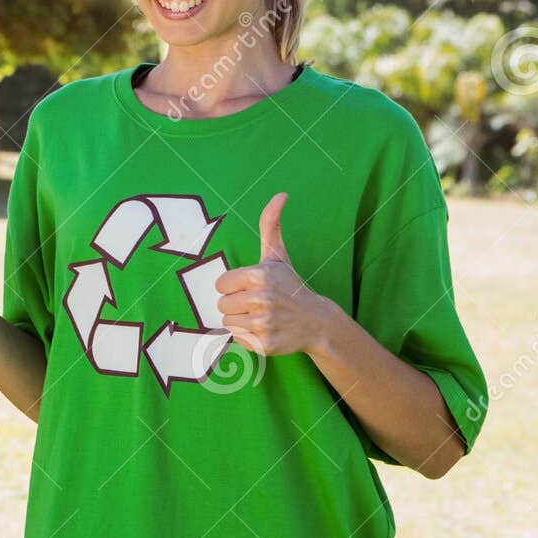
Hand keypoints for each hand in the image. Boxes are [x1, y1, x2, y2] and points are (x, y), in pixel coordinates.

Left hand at [215, 192, 333, 355]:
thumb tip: (281, 194)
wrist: (317, 321)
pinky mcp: (264, 344)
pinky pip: (238, 339)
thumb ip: (270, 224)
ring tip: (261, 316)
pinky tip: (265, 330)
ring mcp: (264, 323)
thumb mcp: (277, 255)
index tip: (250, 287)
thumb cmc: (290, 285)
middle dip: (236, 304)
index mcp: (259, 275)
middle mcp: (261, 299)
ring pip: (228, 322)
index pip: (220, 284)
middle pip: (221, 304)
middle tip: (256, 303)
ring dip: (241, 320)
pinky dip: (248, 337)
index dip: (233, 286)